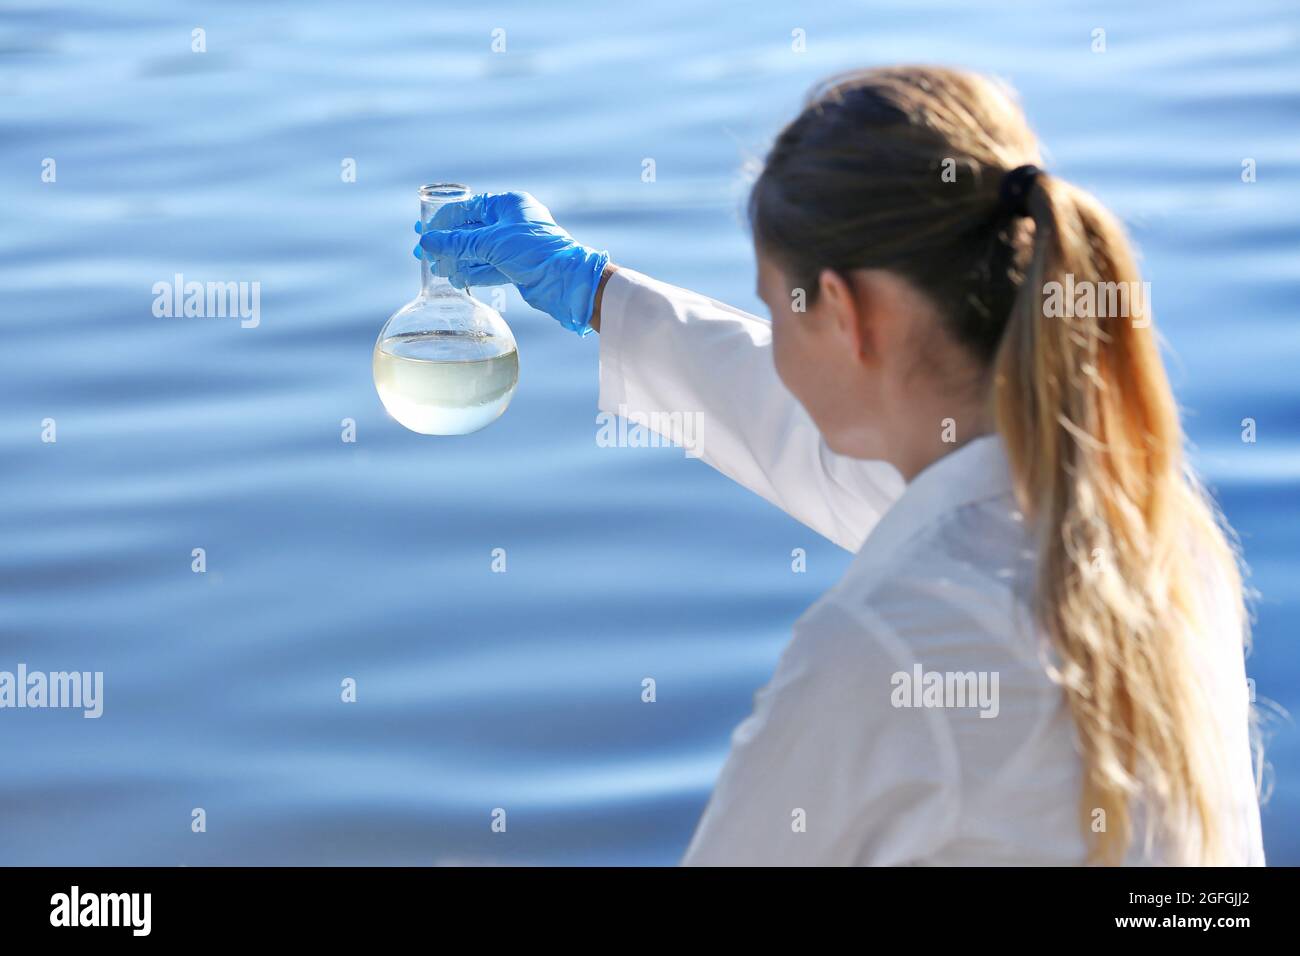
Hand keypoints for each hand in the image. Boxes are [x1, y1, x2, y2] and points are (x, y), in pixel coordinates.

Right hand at [415, 191, 609, 335]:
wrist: (566, 280)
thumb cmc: (534, 251)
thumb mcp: (491, 242)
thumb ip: (458, 242)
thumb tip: (428, 241)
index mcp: (509, 204)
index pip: (469, 207)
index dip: (444, 219)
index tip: (424, 228)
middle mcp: (512, 222)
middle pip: (472, 231)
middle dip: (448, 243)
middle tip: (424, 253)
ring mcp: (516, 245)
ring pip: (479, 251)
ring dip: (458, 260)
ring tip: (436, 268)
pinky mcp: (519, 267)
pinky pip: (490, 267)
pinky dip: (473, 272)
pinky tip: (455, 278)